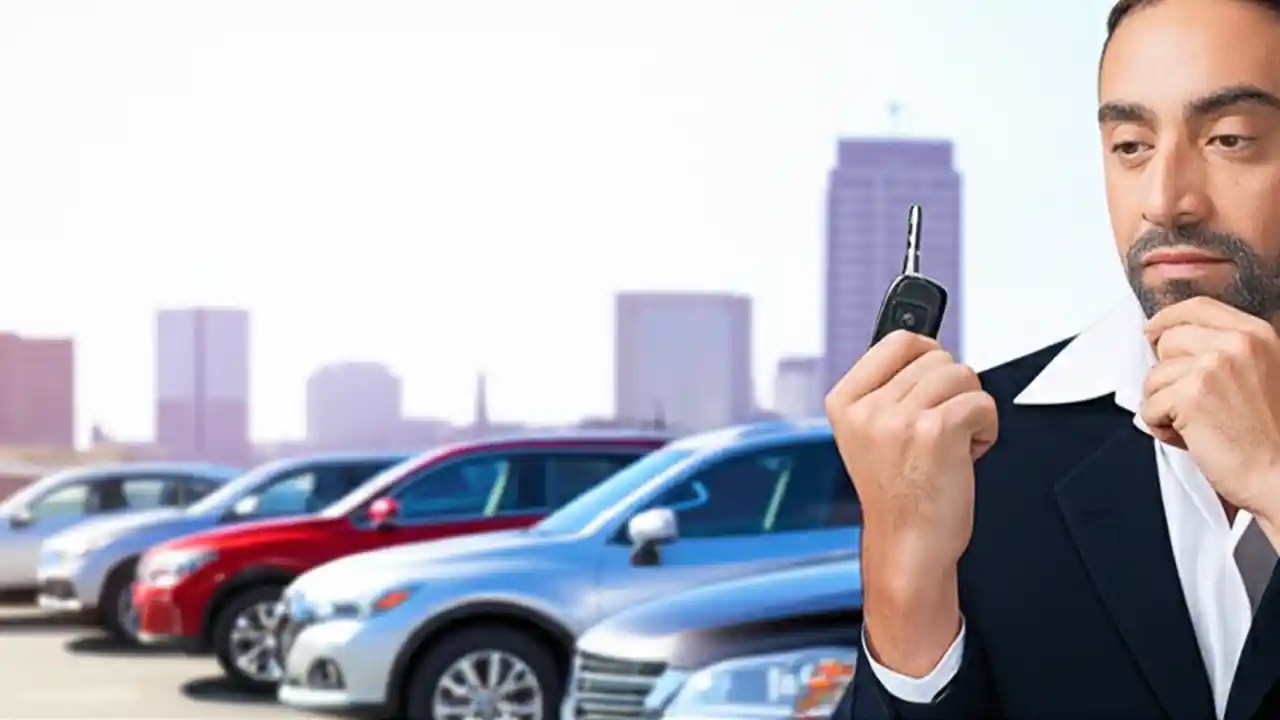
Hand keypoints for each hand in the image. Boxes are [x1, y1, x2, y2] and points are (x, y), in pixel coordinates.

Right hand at [824, 330, 996, 675]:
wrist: (907, 548)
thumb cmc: (899, 494)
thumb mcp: (872, 434)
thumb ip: (889, 389)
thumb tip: (928, 343)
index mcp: (844, 402)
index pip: (898, 340)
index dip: (927, 357)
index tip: (928, 384)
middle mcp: (867, 408)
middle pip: (937, 356)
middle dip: (951, 391)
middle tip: (937, 433)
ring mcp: (898, 419)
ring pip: (962, 375)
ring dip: (969, 409)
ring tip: (950, 445)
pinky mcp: (935, 432)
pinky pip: (981, 403)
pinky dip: (985, 430)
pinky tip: (964, 456)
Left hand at [1142, 296, 1279, 522]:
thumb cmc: (1270, 435)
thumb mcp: (1259, 374)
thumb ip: (1225, 353)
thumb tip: (1173, 341)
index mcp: (1256, 334)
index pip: (1197, 308)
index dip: (1168, 319)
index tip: (1154, 331)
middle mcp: (1236, 344)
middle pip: (1168, 341)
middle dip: (1168, 374)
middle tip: (1191, 403)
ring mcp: (1212, 367)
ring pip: (1153, 377)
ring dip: (1164, 405)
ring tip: (1197, 425)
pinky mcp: (1190, 395)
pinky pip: (1149, 406)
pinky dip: (1161, 427)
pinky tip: (1191, 437)